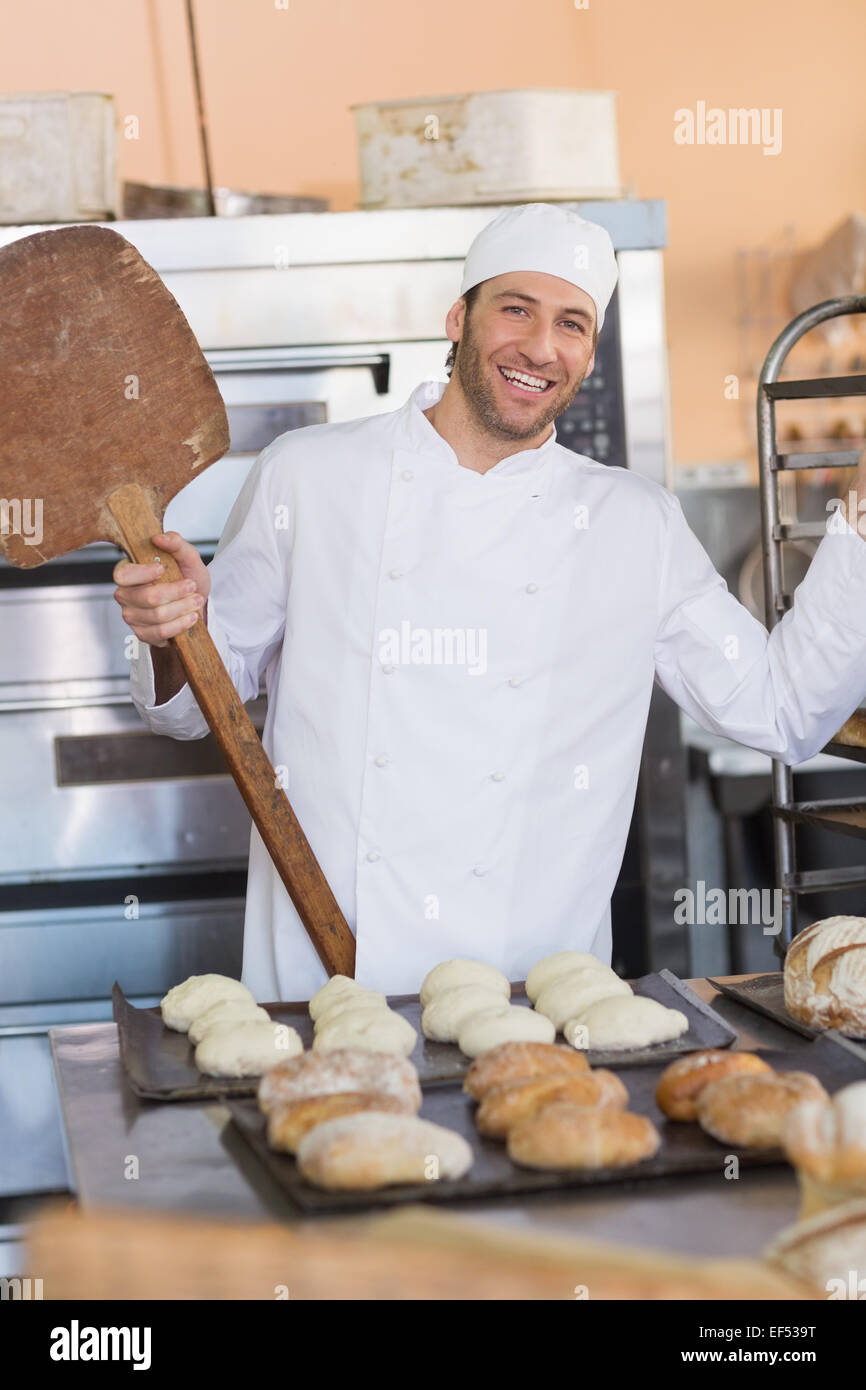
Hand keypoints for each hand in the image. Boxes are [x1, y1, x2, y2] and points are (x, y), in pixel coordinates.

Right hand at [113, 532, 209, 647]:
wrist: (195, 604)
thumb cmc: (186, 578)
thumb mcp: (188, 558)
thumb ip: (177, 544)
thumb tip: (160, 538)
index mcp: (129, 572)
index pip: (124, 575)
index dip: (142, 573)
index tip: (162, 569)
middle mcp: (125, 594)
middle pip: (148, 597)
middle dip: (176, 592)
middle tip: (192, 587)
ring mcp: (132, 616)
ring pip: (158, 616)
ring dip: (183, 608)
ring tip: (196, 601)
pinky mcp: (142, 634)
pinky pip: (161, 632)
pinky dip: (181, 625)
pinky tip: (190, 617)